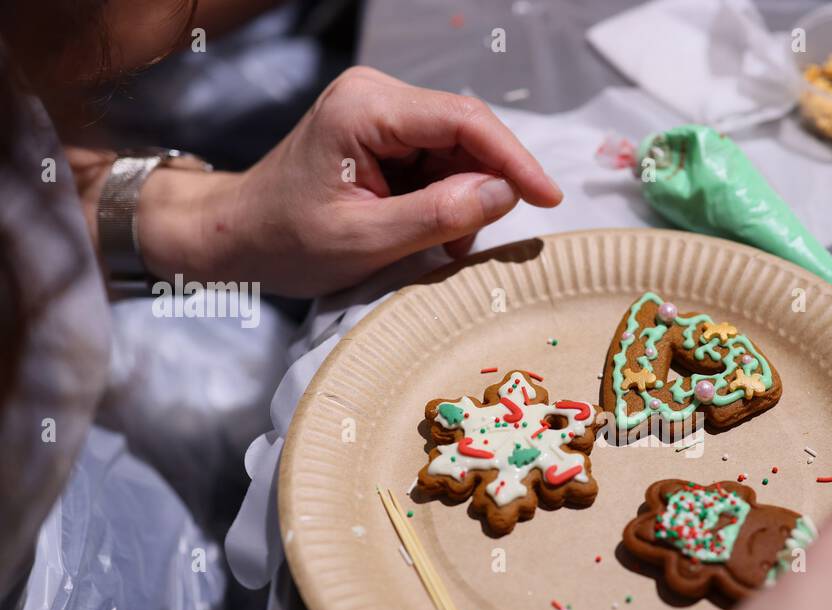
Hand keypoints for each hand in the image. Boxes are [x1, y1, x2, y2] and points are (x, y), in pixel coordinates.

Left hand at [137, 67, 561, 296]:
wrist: (239, 237)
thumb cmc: (288, 240)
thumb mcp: (366, 240)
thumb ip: (438, 215)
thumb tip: (504, 194)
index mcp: (367, 107)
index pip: (465, 120)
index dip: (514, 159)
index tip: (548, 198)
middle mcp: (378, 95)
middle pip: (467, 133)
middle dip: (486, 187)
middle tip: (477, 244)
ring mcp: (382, 113)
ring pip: (459, 151)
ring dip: (465, 202)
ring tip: (443, 248)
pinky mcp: (385, 135)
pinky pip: (440, 163)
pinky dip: (447, 202)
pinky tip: (431, 235)